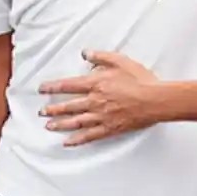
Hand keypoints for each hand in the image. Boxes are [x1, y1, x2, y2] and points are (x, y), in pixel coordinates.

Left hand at [37, 50, 160, 145]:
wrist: (155, 100)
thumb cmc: (140, 80)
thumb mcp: (120, 61)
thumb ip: (101, 57)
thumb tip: (85, 53)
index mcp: (96, 84)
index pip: (68, 85)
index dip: (53, 87)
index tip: (42, 89)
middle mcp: (95, 101)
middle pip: (68, 106)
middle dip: (52, 109)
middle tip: (41, 112)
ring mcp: (101, 117)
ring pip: (75, 122)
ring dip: (60, 124)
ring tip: (48, 126)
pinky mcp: (109, 128)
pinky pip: (89, 136)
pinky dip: (77, 139)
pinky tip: (67, 142)